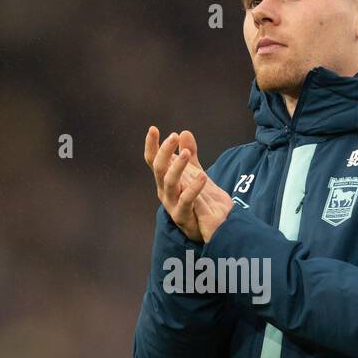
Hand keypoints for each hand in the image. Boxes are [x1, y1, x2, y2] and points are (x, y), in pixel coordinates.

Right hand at [144, 126, 232, 242]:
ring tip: (186, 153)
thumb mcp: (194, 173)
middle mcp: (164, 190)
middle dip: (164, 151)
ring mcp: (171, 204)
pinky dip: (193, 188)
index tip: (153, 128)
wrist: (206, 229)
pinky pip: (185, 200)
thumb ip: (189, 154)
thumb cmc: (197, 200)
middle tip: (173, 137)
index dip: (151, 145)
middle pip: (158, 168)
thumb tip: (184, 131)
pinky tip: (203, 176)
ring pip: (169, 182)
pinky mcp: (182, 216)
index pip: (153, 160)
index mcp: (164, 179)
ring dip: (177, 166)